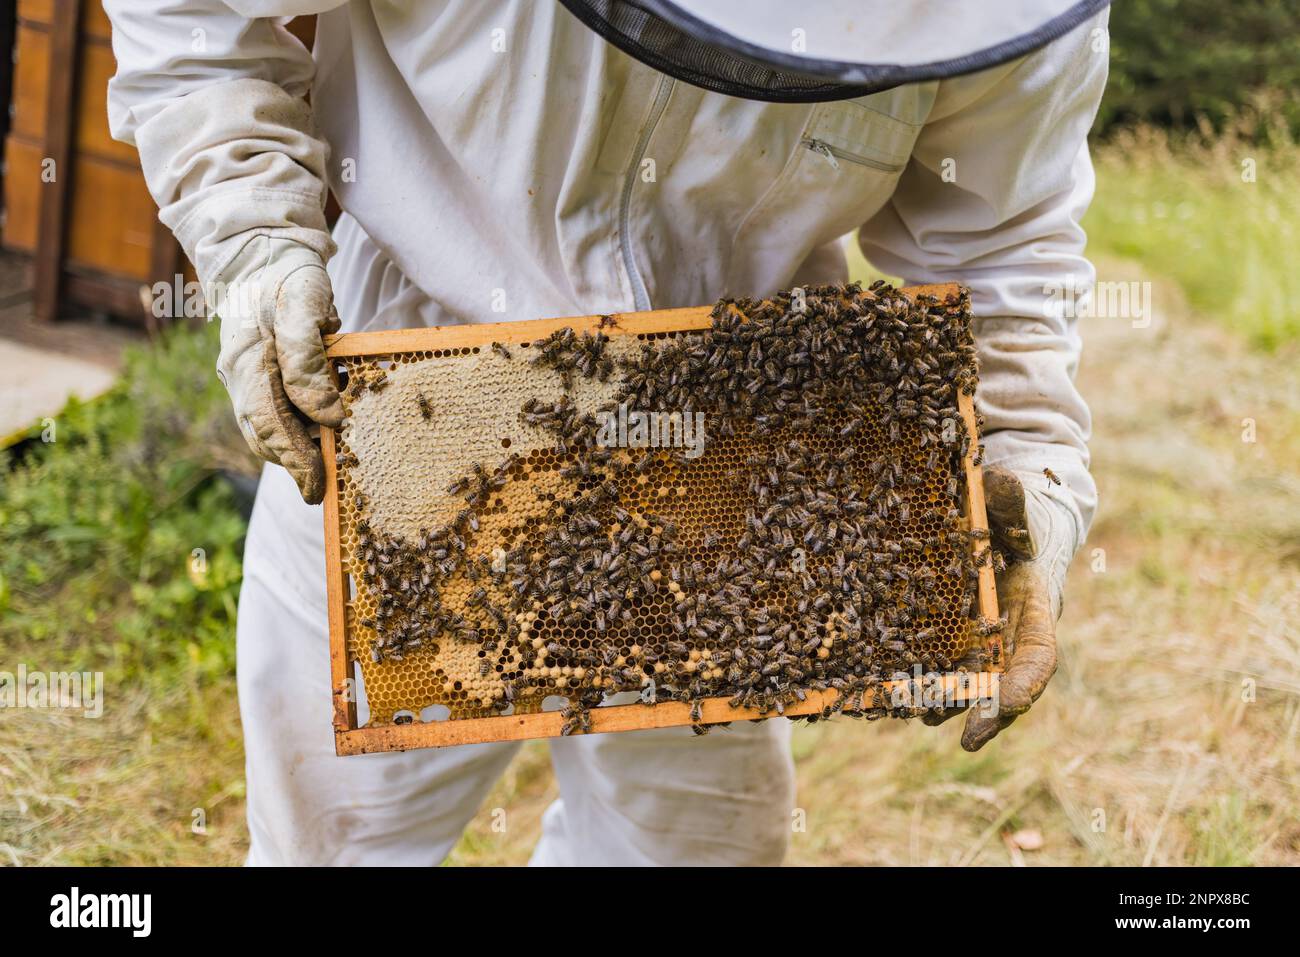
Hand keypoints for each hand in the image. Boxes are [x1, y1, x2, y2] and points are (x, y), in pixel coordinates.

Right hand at [211, 236, 342, 503]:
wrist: (264, 257)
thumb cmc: (287, 277)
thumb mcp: (303, 305)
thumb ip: (308, 358)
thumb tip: (325, 413)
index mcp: (246, 361)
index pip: (266, 421)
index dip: (293, 456)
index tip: (317, 482)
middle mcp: (239, 377)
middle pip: (263, 435)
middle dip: (293, 466)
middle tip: (322, 492)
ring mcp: (246, 380)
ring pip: (267, 429)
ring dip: (295, 453)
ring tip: (327, 472)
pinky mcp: (261, 380)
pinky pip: (275, 416)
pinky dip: (297, 433)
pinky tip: (323, 439)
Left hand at [923, 467, 1068, 750]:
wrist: (1007, 517)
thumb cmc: (1019, 511)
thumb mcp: (1018, 498)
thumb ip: (1011, 497)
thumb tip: (1000, 485)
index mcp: (1036, 609)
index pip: (1038, 657)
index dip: (1021, 686)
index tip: (1002, 709)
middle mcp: (1010, 634)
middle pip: (998, 683)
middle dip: (978, 709)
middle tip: (959, 732)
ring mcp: (980, 638)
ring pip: (963, 679)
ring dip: (941, 698)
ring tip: (912, 709)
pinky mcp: (950, 633)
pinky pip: (935, 660)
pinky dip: (914, 675)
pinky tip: (883, 685)